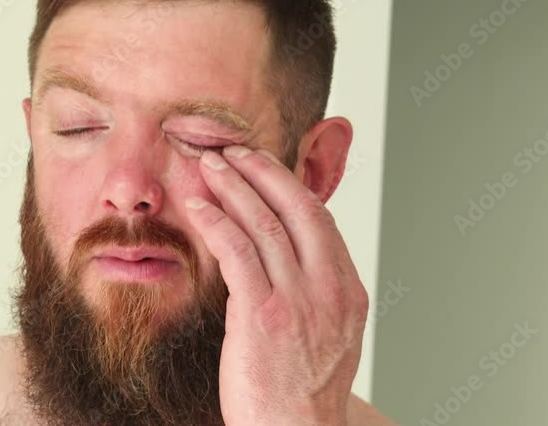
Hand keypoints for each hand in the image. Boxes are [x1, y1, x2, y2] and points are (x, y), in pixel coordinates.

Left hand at [185, 146, 368, 425]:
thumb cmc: (300, 395)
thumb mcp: (326, 338)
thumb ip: (315, 295)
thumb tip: (290, 262)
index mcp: (348, 293)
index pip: (320, 221)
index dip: (288, 187)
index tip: (262, 168)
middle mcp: (330, 291)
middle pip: (297, 210)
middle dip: (263, 172)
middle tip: (234, 150)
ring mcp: (298, 302)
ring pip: (265, 224)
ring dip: (233, 187)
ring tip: (209, 165)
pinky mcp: (262, 315)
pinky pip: (238, 252)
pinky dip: (217, 221)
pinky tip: (199, 205)